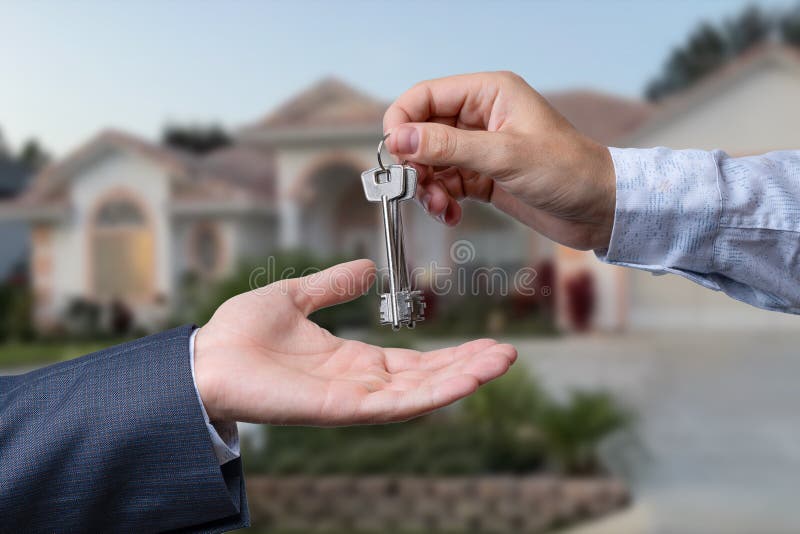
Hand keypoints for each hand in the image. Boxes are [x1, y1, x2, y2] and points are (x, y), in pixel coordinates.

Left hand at [193, 259, 516, 424]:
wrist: (205, 357)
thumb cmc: (241, 333)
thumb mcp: (297, 296)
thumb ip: (333, 285)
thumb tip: (366, 269)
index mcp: (352, 361)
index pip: (414, 363)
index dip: (450, 355)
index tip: (484, 343)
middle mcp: (359, 384)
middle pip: (427, 380)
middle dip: (468, 368)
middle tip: (508, 355)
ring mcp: (353, 400)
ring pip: (420, 394)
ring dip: (462, 379)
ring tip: (501, 362)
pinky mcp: (341, 409)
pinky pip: (396, 405)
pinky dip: (434, 393)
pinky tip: (465, 379)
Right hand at [383, 72, 615, 250]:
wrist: (600, 209)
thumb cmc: (567, 171)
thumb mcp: (504, 156)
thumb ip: (448, 146)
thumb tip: (399, 138)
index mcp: (489, 93)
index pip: (426, 96)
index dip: (402, 121)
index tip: (393, 153)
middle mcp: (480, 116)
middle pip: (423, 132)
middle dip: (415, 162)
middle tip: (417, 188)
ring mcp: (480, 148)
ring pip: (431, 162)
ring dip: (427, 187)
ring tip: (439, 207)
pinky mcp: (483, 176)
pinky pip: (446, 184)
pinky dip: (441, 200)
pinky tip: (451, 214)